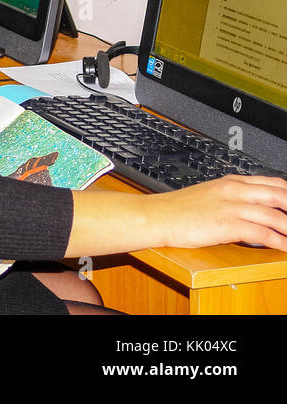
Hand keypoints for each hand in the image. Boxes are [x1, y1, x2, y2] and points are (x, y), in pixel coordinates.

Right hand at [146, 174, 286, 250]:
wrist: (155, 216)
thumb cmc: (178, 209)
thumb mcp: (209, 195)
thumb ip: (232, 197)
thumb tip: (253, 207)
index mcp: (230, 182)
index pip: (272, 182)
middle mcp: (234, 191)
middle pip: (279, 196)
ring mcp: (230, 207)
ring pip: (274, 215)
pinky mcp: (226, 225)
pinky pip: (261, 233)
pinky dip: (278, 241)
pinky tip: (284, 248)